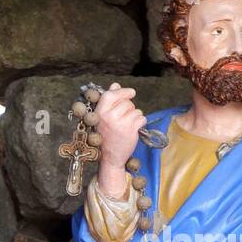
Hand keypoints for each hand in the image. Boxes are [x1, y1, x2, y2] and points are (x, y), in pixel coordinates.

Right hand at [95, 82, 146, 196]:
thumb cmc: (107, 136)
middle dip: (130, 107)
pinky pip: (141, 118)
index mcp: (100, 112)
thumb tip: (115, 85)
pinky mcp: (131, 130)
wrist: (110, 157)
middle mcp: (109, 116)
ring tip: (128, 125)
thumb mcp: (103, 117)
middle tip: (125, 118)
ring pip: (136, 110)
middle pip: (127, 102)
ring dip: (135, 116)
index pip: (111, 94)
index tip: (131, 92)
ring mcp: (120, 123)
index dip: (122, 91)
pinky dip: (141, 122)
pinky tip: (134, 128)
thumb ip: (109, 101)